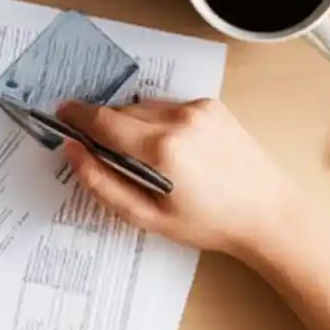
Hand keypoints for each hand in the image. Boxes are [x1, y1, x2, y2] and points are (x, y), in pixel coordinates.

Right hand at [57, 98, 299, 254]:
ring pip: (146, 107)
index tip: (62, 115)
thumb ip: (103, 184)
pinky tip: (178, 152)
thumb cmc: (210, 223)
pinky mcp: (212, 106)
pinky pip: (171, 108)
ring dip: (137, 125)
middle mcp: (179, 119)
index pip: (103, 121)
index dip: (77, 117)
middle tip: (111, 157)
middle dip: (108, 129)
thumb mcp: (148, 217)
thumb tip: (73, 152)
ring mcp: (198, 109)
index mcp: (161, 148)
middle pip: (122, 112)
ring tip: (152, 161)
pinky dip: (163, 123)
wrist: (267, 212)